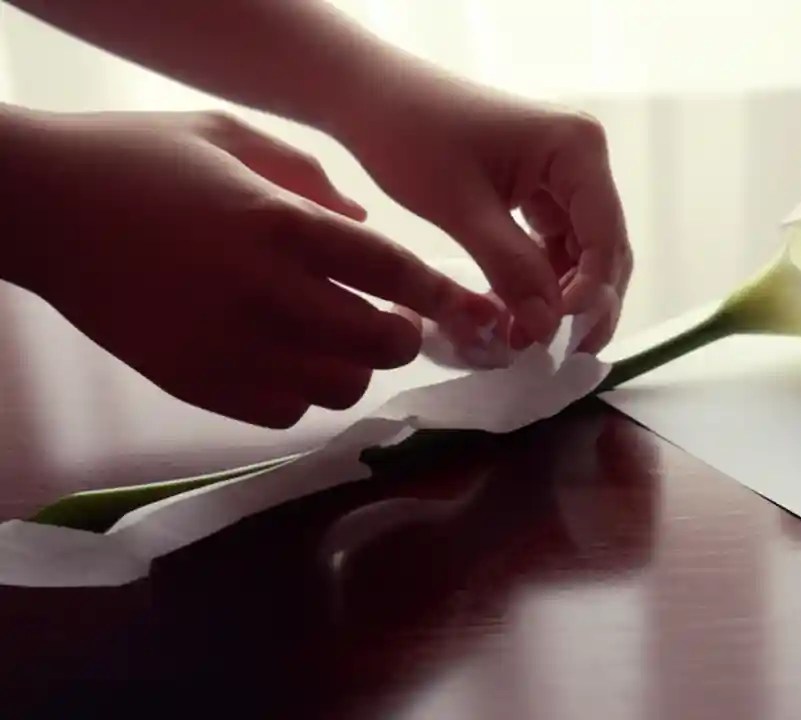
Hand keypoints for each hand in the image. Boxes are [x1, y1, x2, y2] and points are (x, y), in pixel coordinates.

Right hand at [13, 110, 498, 427]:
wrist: (42, 211)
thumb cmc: (140, 162)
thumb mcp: (231, 138)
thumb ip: (311, 181)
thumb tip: (365, 230)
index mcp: (281, 225)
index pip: (395, 274)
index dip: (442, 296)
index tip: (466, 306)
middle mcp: (266, 294)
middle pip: (380, 344)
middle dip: (403, 337)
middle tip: (394, 321)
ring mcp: (231, 348)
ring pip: (340, 388)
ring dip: (355, 367)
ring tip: (337, 340)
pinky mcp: (197, 385)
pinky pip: (286, 413)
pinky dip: (302, 394)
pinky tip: (287, 361)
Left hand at [334, 67, 631, 352]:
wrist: (368, 96)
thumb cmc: (409, 136)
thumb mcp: (460, 207)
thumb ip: (510, 267)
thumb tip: (547, 330)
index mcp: (576, 148)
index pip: (605, 238)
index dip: (589, 295)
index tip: (552, 338)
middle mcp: (582, 159)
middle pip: (605, 249)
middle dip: (583, 304)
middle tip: (555, 356)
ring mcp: (562, 175)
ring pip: (581, 254)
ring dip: (559, 299)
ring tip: (525, 341)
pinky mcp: (538, 190)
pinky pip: (553, 246)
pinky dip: (539, 282)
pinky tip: (515, 315)